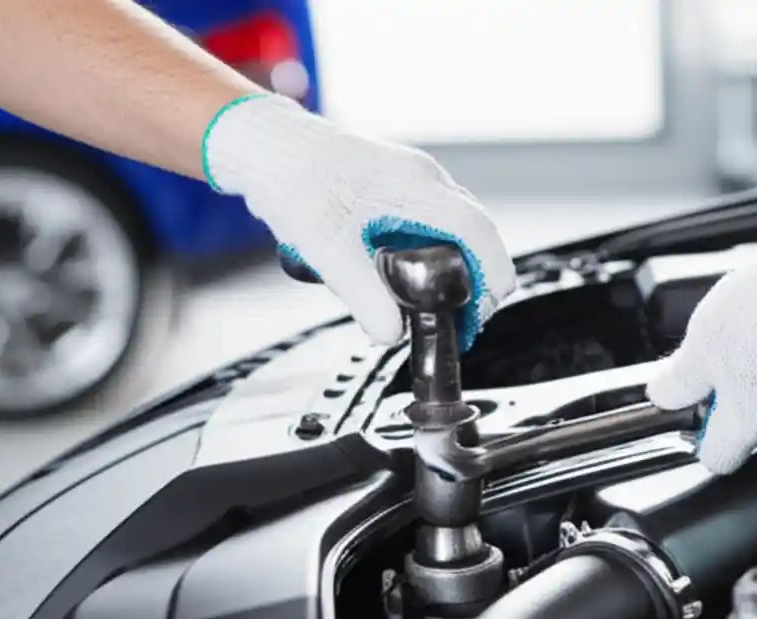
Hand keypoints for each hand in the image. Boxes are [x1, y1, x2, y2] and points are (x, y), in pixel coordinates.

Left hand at [202, 94, 515, 346]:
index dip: (493, 273)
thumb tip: (391, 335)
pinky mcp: (396, 184)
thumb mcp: (326, 249)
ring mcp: (412, 178)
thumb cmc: (291, 182)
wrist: (263, 145)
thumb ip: (363, 296)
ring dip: (457, 266)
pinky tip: (410, 277)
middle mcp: (424, 179)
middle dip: (477, 279)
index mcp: (416, 188)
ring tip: (437, 307)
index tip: (484, 310)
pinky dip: (436, 252)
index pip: (478, 232)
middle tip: (460, 321)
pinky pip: (433, 220)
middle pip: (475, 232)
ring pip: (456, 227)